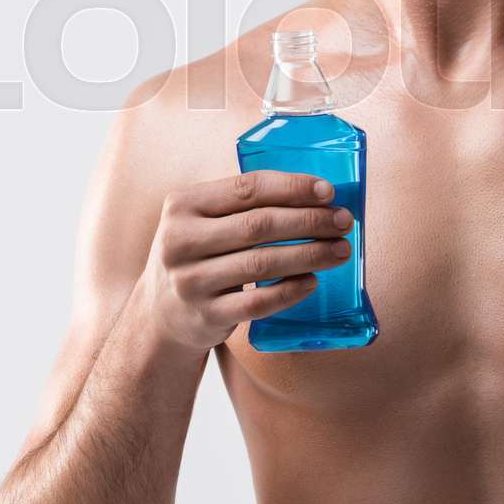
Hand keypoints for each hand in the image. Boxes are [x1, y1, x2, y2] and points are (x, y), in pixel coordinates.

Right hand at [137, 170, 354, 352]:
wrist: (160, 312)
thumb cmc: (198, 254)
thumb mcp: (202, 220)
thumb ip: (242, 205)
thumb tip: (316, 195)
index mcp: (182, 205)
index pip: (247, 188)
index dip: (292, 187)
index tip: (328, 191)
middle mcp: (180, 241)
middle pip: (259, 225)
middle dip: (309, 221)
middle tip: (343, 221)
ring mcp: (190, 281)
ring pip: (262, 264)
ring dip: (309, 255)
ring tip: (339, 250)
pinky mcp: (205, 316)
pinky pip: (258, 303)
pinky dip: (290, 290)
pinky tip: (313, 281)